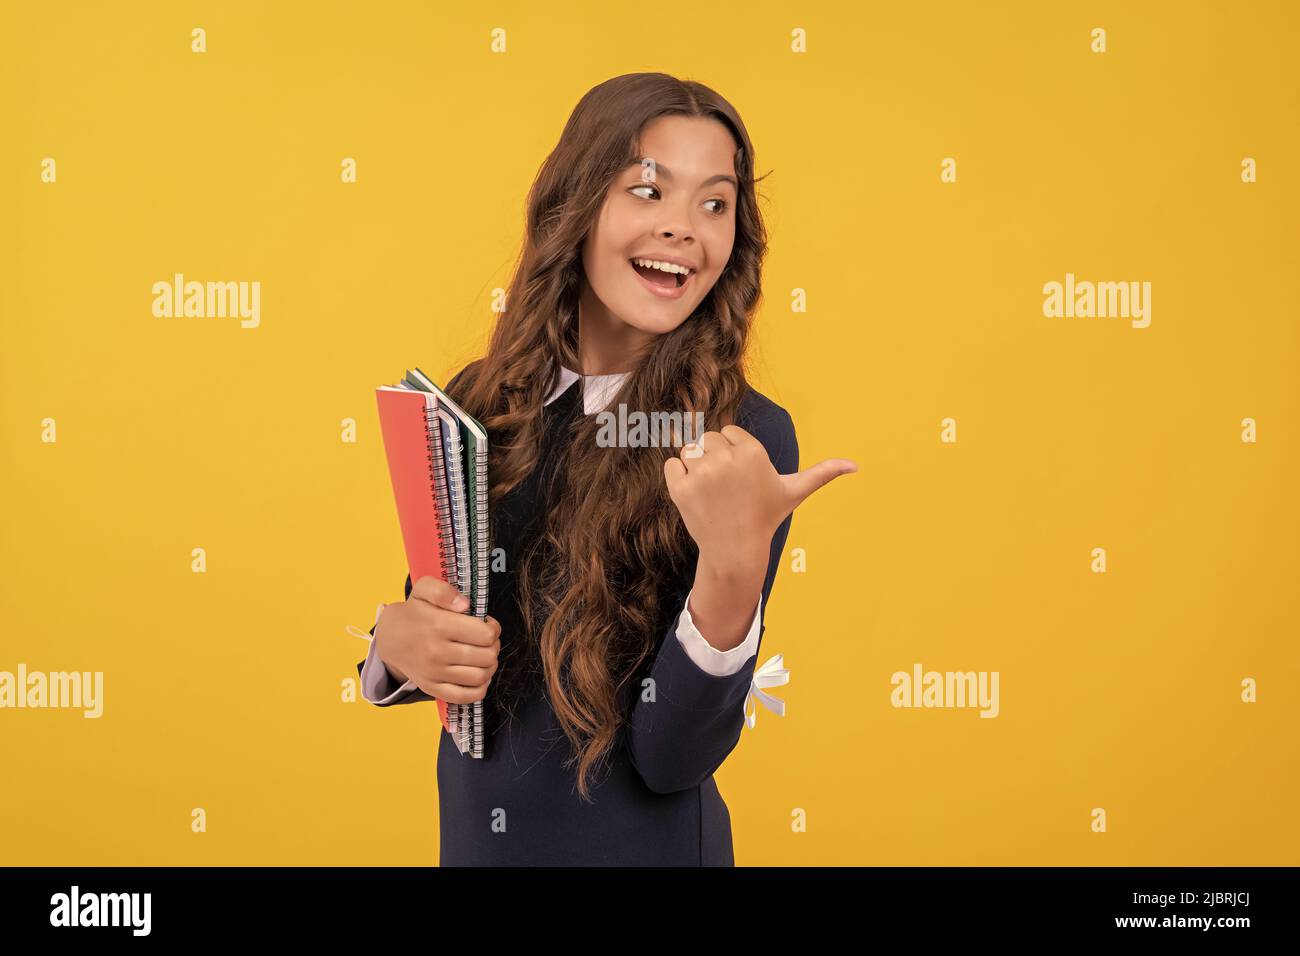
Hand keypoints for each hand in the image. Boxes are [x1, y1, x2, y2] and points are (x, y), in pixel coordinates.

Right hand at [373, 576, 500, 703]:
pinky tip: (478, 674)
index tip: (487, 624)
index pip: (485, 634)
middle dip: (494, 646)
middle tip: (486, 640)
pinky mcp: (432, 688)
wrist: (389, 638)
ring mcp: (434, 673)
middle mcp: (436, 652)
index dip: (493, 628)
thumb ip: (444, 591)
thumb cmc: (413, 613)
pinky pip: (466, 696)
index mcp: (438, 625)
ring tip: (482, 655)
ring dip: (490, 665)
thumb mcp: (424, 590)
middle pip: (487, 656)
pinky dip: (480, 688)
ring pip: (481, 676)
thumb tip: (465, 604)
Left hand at [663, 425, 856, 565]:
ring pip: (690, 450)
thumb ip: (823, 473)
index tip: (743, 478)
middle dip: (716, 459)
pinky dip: (678, 478)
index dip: (735, 454)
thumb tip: (855, 465)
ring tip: (712, 492)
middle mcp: (727, 459)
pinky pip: (671, 465)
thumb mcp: (794, 492)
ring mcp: (702, 474)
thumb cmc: (766, 517)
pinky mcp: (680, 489)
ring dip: (697, 467)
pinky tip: (696, 496)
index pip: (730, 433)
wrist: (736, 550)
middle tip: (727, 489)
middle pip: (709, 439)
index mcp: (753, 451)